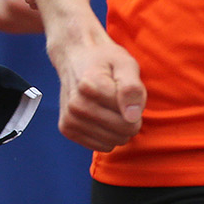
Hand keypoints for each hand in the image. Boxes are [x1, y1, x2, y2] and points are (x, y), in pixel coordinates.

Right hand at [49, 27, 145, 151]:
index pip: (129, 119)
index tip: (127, 91)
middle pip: (122, 132)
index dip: (136, 107)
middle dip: (129, 119)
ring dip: (118, 128)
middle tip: (121, 100)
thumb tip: (132, 117)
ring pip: (112, 142)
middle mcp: (76, 104)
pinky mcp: (66, 129)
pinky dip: (106, 135)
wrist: (75, 56)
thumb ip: (132, 88)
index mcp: (90, 86)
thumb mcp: (126, 64)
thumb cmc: (105, 60)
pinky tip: (101, 116)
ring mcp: (69, 118)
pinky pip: (100, 146)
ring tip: (110, 107)